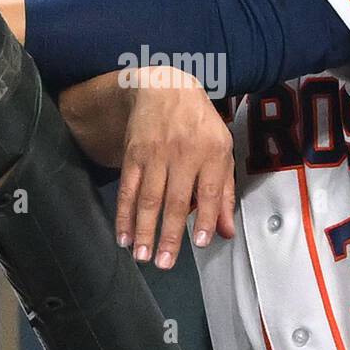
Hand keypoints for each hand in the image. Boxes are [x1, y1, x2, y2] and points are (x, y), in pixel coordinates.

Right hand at [114, 66, 235, 268]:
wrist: (166, 87)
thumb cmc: (200, 126)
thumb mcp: (222, 151)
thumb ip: (224, 194)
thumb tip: (225, 232)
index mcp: (212, 152)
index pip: (210, 190)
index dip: (205, 217)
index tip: (199, 242)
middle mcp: (184, 153)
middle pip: (176, 199)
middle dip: (169, 234)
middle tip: (164, 263)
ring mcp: (156, 153)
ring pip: (149, 197)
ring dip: (144, 229)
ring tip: (142, 256)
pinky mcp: (134, 154)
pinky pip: (128, 188)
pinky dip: (124, 214)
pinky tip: (124, 235)